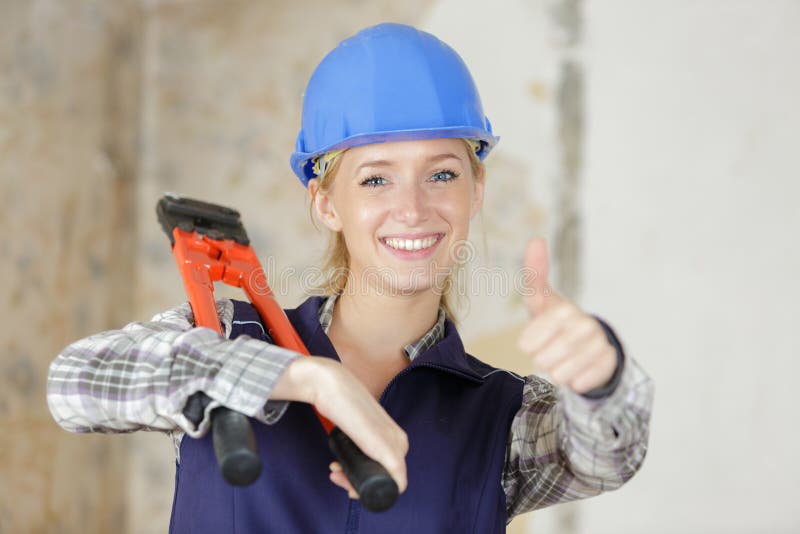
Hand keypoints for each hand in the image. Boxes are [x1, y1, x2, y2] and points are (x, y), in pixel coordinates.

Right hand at [303, 358, 408, 498]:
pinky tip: (348, 483)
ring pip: (386, 483)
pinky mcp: (387, 449)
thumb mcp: (357, 426)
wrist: (332, 385)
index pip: (389, 472)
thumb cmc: (341, 404)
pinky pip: (395, 483)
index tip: (343, 474)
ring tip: (335, 473)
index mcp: (396, 436)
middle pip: (387, 480)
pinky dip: (373, 490)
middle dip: (358, 484)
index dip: (366, 480)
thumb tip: (353, 448)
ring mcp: (396, 445)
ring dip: (357, 486)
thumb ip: (360, 436)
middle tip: (337, 475)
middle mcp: (400, 441)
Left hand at [516, 238, 617, 393]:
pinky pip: (582, 382)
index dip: (529, 343)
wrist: (587, 344)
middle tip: (545, 354)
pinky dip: (575, 381)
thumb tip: (536, 239)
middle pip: (547, 358)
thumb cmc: (556, 321)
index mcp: (565, 310)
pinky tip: (576, 373)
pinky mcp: (609, 363)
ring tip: (559, 363)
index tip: (526, 344)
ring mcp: (599, 344)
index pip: (534, 337)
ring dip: (557, 372)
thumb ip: (535, 275)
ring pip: (563, 373)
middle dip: (542, 359)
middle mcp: (585, 325)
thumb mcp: (540, 302)